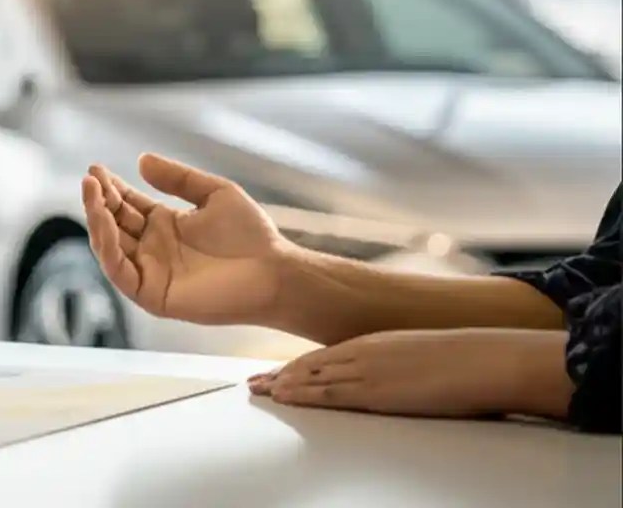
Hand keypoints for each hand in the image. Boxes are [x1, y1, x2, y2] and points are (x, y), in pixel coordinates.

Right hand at [81, 153, 287, 324]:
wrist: (273, 271)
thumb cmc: (251, 235)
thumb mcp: (214, 193)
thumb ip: (178, 178)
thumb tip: (141, 160)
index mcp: (165, 225)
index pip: (127, 205)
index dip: (110, 188)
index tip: (95, 170)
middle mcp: (153, 249)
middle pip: (114, 224)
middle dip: (98, 201)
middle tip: (89, 179)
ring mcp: (151, 272)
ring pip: (110, 247)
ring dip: (97, 221)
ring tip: (92, 194)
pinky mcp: (153, 295)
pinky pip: (120, 273)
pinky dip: (107, 249)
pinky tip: (104, 225)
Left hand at [251, 328, 572, 420]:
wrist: (484, 359)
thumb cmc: (464, 359)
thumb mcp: (421, 356)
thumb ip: (400, 364)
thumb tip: (397, 376)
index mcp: (375, 342)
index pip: (324, 356)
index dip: (296, 366)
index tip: (276, 374)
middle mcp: (365, 352)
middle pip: (310, 365)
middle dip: (279, 376)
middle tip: (253, 384)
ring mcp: (368, 370)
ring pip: (312, 377)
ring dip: (282, 385)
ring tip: (258, 391)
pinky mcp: (376, 390)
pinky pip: (329, 392)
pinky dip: (302, 394)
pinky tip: (284, 396)